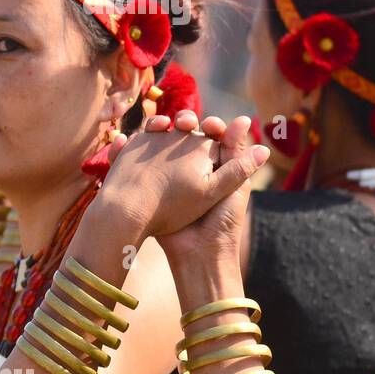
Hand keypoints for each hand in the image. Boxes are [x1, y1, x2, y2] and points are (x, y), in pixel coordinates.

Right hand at [101, 110, 268, 243]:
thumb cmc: (222, 221)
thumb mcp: (234, 186)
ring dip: (161, 131)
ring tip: (160, 126)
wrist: (197, 254)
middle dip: (186, 126)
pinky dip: (134, 147)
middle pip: (189, 137)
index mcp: (218, 168)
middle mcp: (194, 169)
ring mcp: (171, 176)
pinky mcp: (152, 186)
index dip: (213, 128)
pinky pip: (141, 161)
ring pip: (165, 145)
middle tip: (185, 123)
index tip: (210, 125)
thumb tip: (243, 119)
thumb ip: (237, 155)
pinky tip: (131, 137)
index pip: (216, 138)